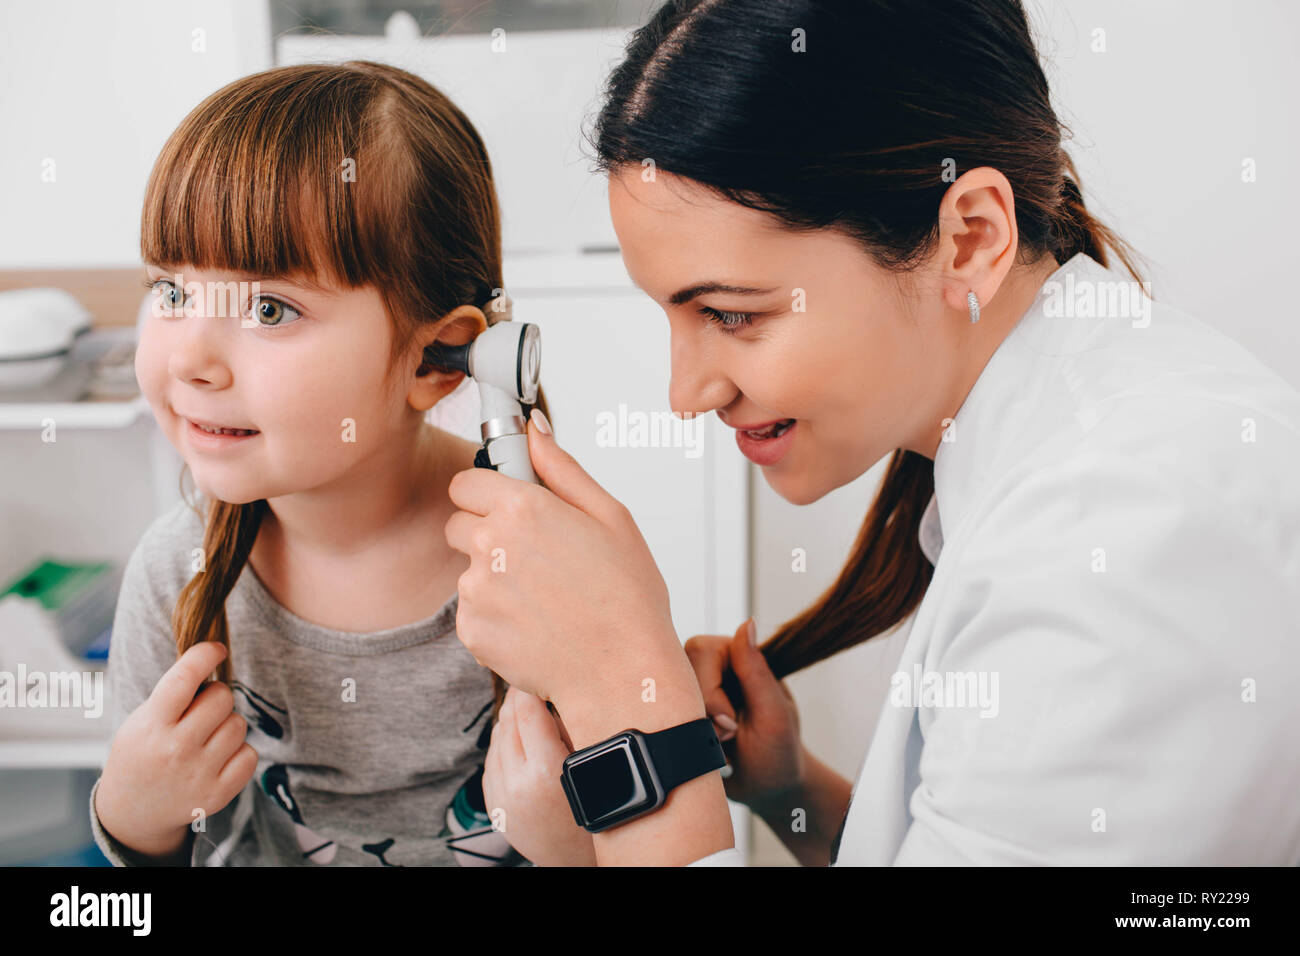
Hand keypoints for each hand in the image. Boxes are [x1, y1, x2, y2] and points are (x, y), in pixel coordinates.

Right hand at [95, 642, 257, 858]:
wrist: (132, 814)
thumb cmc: (140, 755)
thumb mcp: (140, 722)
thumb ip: (172, 695)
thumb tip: (211, 659)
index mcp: (151, 725)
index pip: (184, 678)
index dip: (205, 655)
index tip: (217, 648)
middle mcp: (175, 749)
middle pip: (222, 697)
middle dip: (216, 696)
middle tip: (202, 709)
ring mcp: (198, 774)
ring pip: (238, 724)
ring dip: (227, 725)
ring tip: (206, 738)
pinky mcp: (217, 794)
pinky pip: (249, 754)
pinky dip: (238, 752)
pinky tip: (218, 758)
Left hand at [444, 412, 684, 710]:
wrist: (622, 673)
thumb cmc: (627, 598)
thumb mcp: (611, 517)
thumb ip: (562, 468)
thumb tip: (534, 429)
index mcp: (522, 509)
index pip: (465, 482)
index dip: (488, 494)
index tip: (510, 509)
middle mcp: (490, 546)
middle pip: (459, 525)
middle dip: (487, 535)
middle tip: (536, 558)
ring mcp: (475, 593)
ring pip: (468, 572)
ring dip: (494, 580)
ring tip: (545, 599)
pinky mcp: (472, 632)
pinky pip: (472, 614)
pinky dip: (496, 618)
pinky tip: (536, 625)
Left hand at [482, 686, 595, 865]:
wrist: (578, 859)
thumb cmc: (599, 810)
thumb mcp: (592, 764)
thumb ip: (574, 727)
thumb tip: (558, 687)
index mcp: (546, 771)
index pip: (528, 710)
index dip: (531, 685)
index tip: (536, 668)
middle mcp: (517, 784)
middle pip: (509, 721)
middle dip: (520, 698)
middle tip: (531, 681)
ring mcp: (500, 797)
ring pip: (497, 737)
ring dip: (510, 720)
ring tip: (529, 710)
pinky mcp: (493, 805)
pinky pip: (491, 760)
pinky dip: (503, 744)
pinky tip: (520, 740)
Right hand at [685, 619, 805, 811]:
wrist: (767, 790)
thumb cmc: (779, 752)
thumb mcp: (774, 713)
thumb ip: (756, 670)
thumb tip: (748, 623)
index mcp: (738, 656)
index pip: (702, 650)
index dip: (711, 691)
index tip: (731, 724)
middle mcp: (712, 667)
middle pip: (679, 672)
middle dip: (700, 712)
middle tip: (726, 736)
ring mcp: (693, 689)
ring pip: (668, 695)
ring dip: (690, 726)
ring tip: (718, 744)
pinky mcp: (681, 711)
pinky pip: (661, 716)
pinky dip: (680, 737)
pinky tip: (703, 747)